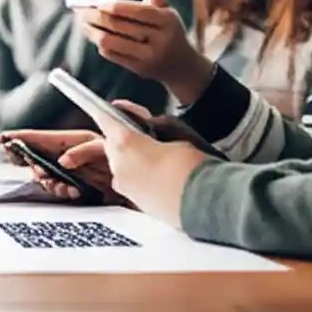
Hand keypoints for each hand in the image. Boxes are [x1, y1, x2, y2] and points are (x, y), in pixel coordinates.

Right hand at [0, 130, 122, 204]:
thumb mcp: (108, 148)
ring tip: (66, 187)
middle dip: (36, 167)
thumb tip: (63, 160)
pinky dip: (63, 192)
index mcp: (73, 140)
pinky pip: (59, 189)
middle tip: (42, 174)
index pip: (41, 137)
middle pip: (38, 158)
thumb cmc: (128, 157)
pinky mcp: (78, 186)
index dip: (20, 137)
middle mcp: (69, 154)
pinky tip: (75, 193)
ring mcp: (72, 171)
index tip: (1, 140)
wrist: (145, 181)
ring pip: (47, 177)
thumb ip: (84, 150)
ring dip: (52, 183)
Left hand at [72, 0, 213, 103]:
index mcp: (167, 19)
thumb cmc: (167, 28)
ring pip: (113, 42)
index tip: (97, 4)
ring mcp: (150, 57)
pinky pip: (113, 56)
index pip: (137, 11)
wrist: (180, 64)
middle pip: (121, 27)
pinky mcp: (139, 69)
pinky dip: (100, 45)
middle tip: (81, 12)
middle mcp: (161, 39)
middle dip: (97, 19)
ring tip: (83, 24)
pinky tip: (94, 36)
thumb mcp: (164, 6)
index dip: (115, 7)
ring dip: (93, 32)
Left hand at [91, 99, 209, 228]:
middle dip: (127, 139)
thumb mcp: (176, 132)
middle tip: (149, 137)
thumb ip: (154, 125)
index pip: (105, 120)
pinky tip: (163, 177)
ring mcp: (124, 187)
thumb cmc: (193, 167)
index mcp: (124, 143)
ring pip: (121, 165)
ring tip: (162, 159)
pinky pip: (132, 182)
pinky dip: (142, 177)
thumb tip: (146, 124)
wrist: (206, 204)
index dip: (106, 111)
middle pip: (113, 145)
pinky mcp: (135, 203)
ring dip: (135, 159)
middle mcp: (118, 166)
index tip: (106, 106)